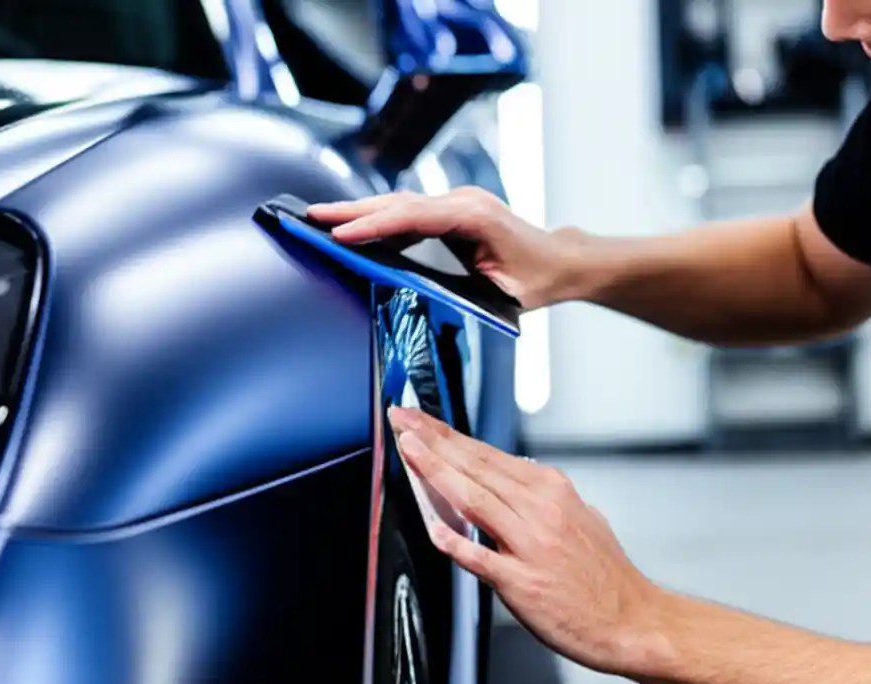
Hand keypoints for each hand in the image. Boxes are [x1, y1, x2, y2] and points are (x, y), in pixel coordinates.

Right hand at [307, 187, 592, 310]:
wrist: (559, 260)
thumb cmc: (536, 278)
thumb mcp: (505, 294)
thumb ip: (466, 291)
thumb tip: (423, 294)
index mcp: (475, 216)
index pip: (414, 216)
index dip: (374, 224)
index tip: (341, 233)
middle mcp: (463, 201)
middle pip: (398, 202)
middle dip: (352, 210)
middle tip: (311, 214)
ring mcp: (456, 202)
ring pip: (398, 203)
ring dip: (359, 211)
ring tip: (319, 217)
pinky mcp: (449, 210)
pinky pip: (407, 211)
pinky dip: (377, 217)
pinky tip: (352, 226)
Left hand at [386, 405, 671, 675]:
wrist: (633, 621)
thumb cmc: (605, 576)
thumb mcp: (580, 517)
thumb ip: (543, 497)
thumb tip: (514, 479)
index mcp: (552, 490)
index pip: (486, 453)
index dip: (446, 434)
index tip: (419, 419)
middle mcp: (540, 510)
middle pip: (475, 466)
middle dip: (433, 439)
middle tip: (402, 419)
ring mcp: (531, 544)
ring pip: (475, 498)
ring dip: (437, 472)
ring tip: (409, 451)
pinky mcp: (523, 582)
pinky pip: (483, 558)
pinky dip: (457, 542)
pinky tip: (435, 530)